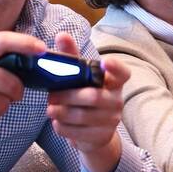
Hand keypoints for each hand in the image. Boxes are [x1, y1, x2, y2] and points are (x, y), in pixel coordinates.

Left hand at [45, 32, 128, 171]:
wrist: (94, 133)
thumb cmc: (84, 97)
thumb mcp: (78, 77)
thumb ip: (70, 57)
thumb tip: (61, 35)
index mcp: (114, 82)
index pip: (122, 72)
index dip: (115, 67)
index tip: (104, 62)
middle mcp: (117, 100)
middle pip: (93, 97)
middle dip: (67, 96)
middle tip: (50, 96)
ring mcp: (111, 120)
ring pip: (82, 116)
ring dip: (61, 112)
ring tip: (50, 109)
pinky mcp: (101, 136)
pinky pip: (77, 132)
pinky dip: (62, 127)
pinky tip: (57, 122)